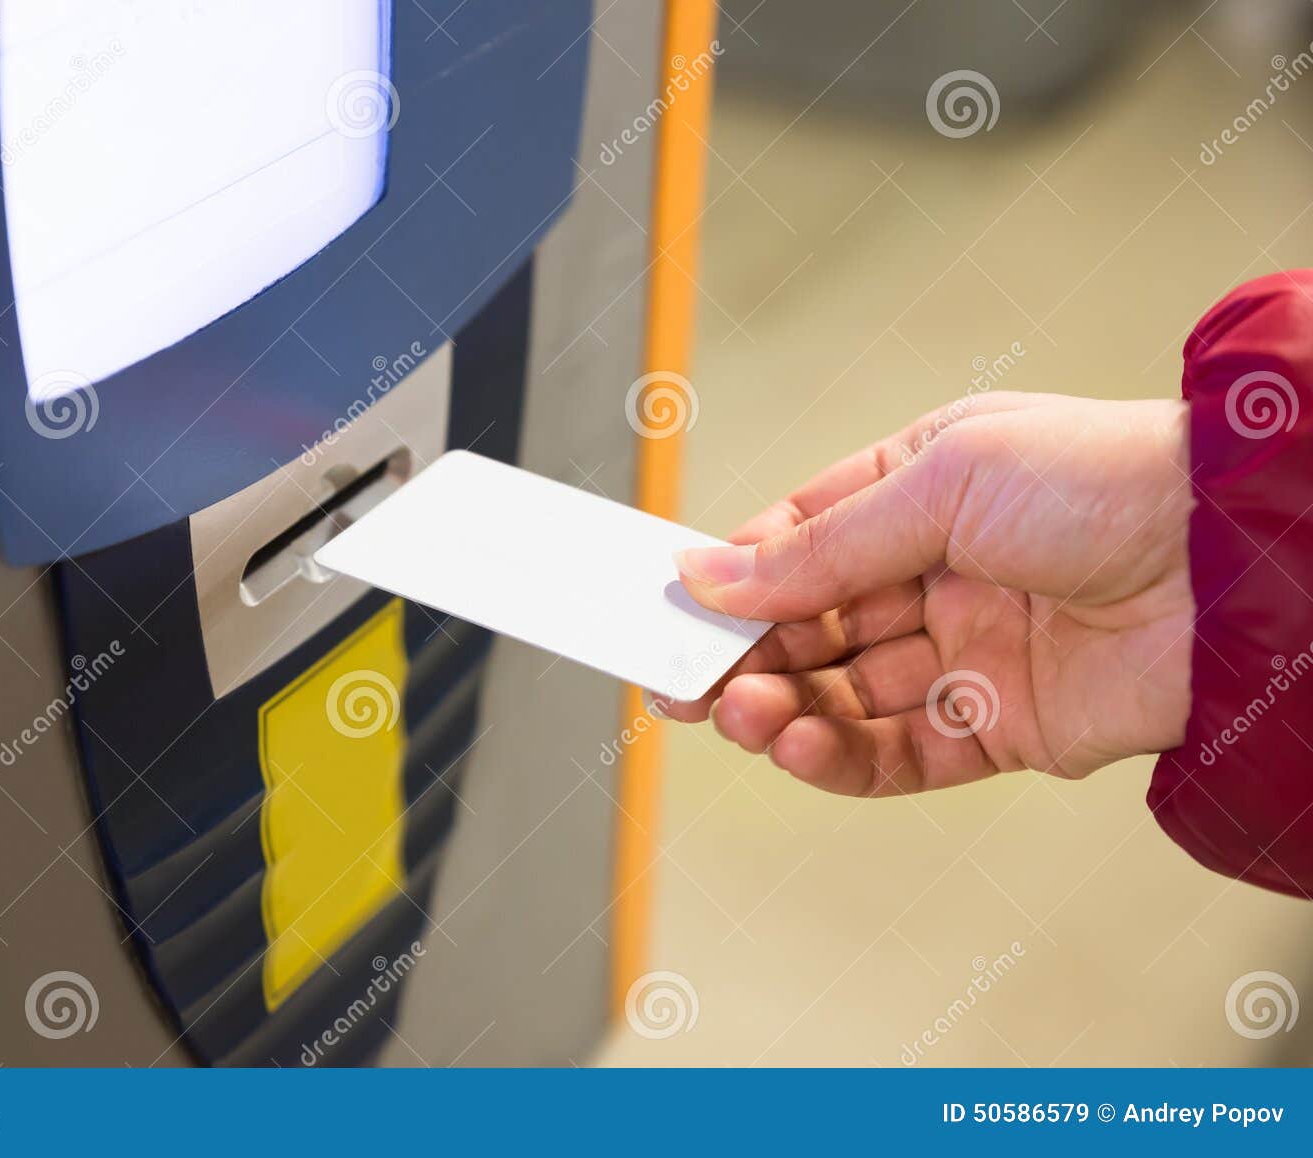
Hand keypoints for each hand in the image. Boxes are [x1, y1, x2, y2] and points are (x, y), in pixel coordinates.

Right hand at [663, 392, 1194, 795]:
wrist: (1238, 561)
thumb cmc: (1102, 480)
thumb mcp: (939, 484)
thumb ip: (822, 548)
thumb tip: (709, 576)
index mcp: (920, 491)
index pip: (800, 540)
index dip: (733, 576)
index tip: (670, 608)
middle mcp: (938, 573)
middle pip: (811, 626)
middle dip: (742, 655)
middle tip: (681, 683)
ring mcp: (968, 652)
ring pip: (844, 696)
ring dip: (781, 710)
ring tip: (737, 716)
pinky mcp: (1003, 727)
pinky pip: (900, 753)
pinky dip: (841, 758)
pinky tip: (799, 746)